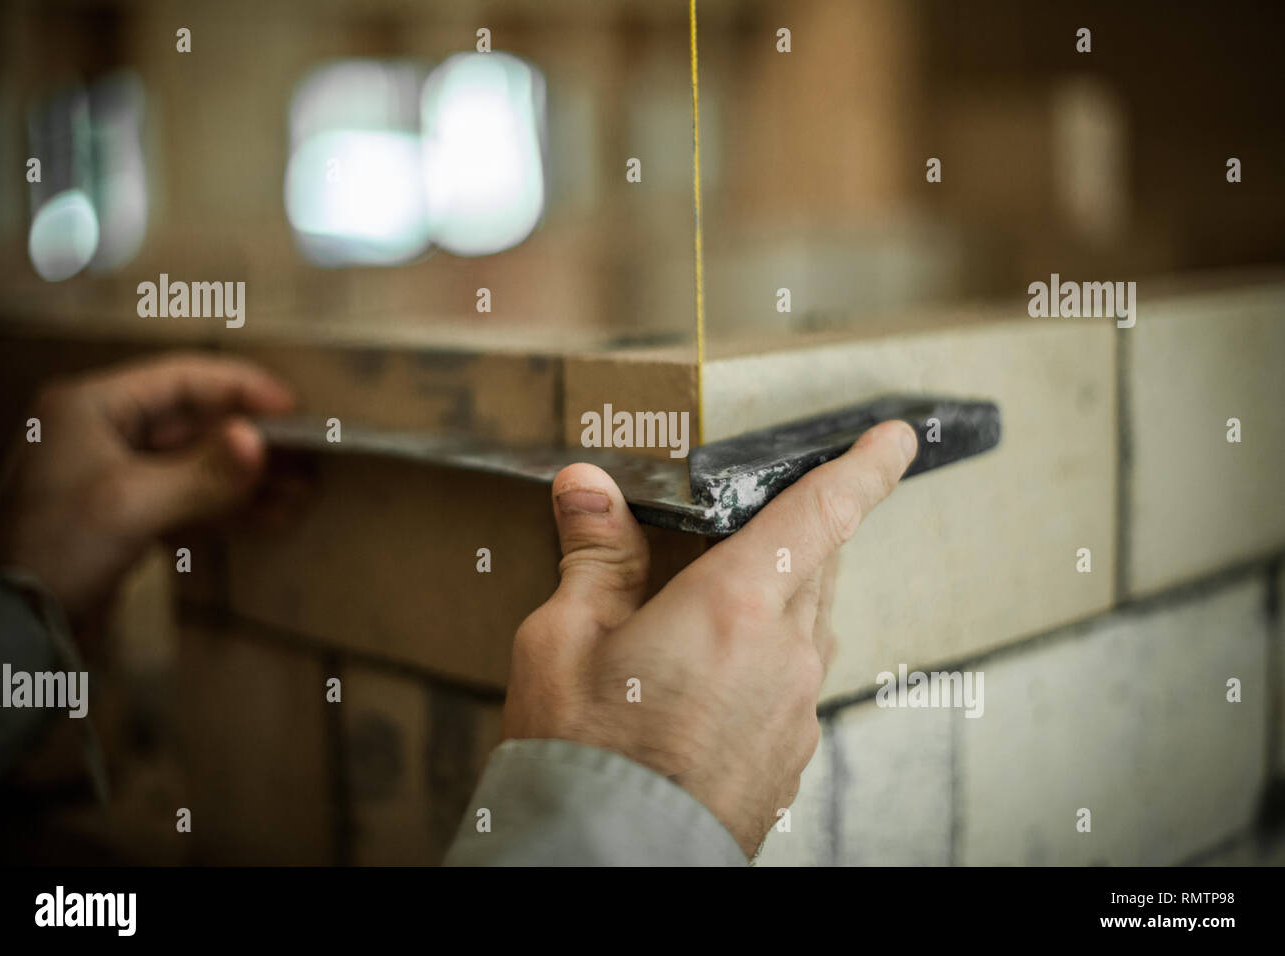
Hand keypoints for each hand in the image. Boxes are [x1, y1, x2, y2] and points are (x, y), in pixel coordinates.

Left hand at [0, 353, 295, 618]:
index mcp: (92, 406)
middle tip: (307, 459)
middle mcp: (105, 431)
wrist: (13, 626)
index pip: (183, 378)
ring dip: (249, 479)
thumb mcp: (132, 504)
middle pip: (196, 421)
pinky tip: (271, 519)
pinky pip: (191, 500)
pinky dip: (230, 508)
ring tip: (301, 495)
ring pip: (199, 463)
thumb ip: (202, 472)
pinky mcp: (128, 516)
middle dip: (253, 442)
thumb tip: (259, 440)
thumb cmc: (55, 548)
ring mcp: (117, 475)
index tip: (295, 411)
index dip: (242, 389)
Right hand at [503, 419, 917, 855]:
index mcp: (737, 605)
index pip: (823, 513)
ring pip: (811, 624)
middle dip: (805, 529)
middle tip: (768, 516)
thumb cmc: (580, 753)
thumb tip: (588, 486)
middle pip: (820, 564)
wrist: (605, 863)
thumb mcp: (563, 638)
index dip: (865, 468)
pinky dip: (770, 656)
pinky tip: (714, 678)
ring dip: (784, 595)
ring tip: (723, 602)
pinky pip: (796, 680)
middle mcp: (786, 653)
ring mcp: (795, 710)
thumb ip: (594, 555)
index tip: (896, 438)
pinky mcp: (789, 755)